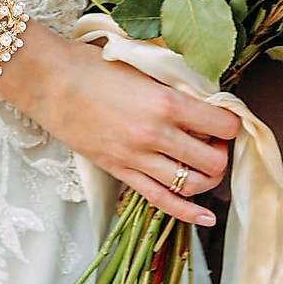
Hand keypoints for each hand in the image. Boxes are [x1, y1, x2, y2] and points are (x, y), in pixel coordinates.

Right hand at [0, 31, 238, 225]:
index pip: (223, 123)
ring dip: (208, 178)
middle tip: (217, 142)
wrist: (49, 81)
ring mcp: (137, 158)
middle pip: (213, 161)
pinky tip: (205, 217)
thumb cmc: (93, 66)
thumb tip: (206, 98)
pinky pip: (161, 200)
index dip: (232, 122)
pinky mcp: (120, 172)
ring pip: (192, 185)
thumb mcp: (143, 67)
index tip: (227, 118)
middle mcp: (156, 134)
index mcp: (166, 102)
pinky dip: (187, 213)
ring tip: (206, 164)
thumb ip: (175, 86)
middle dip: (223, 153)